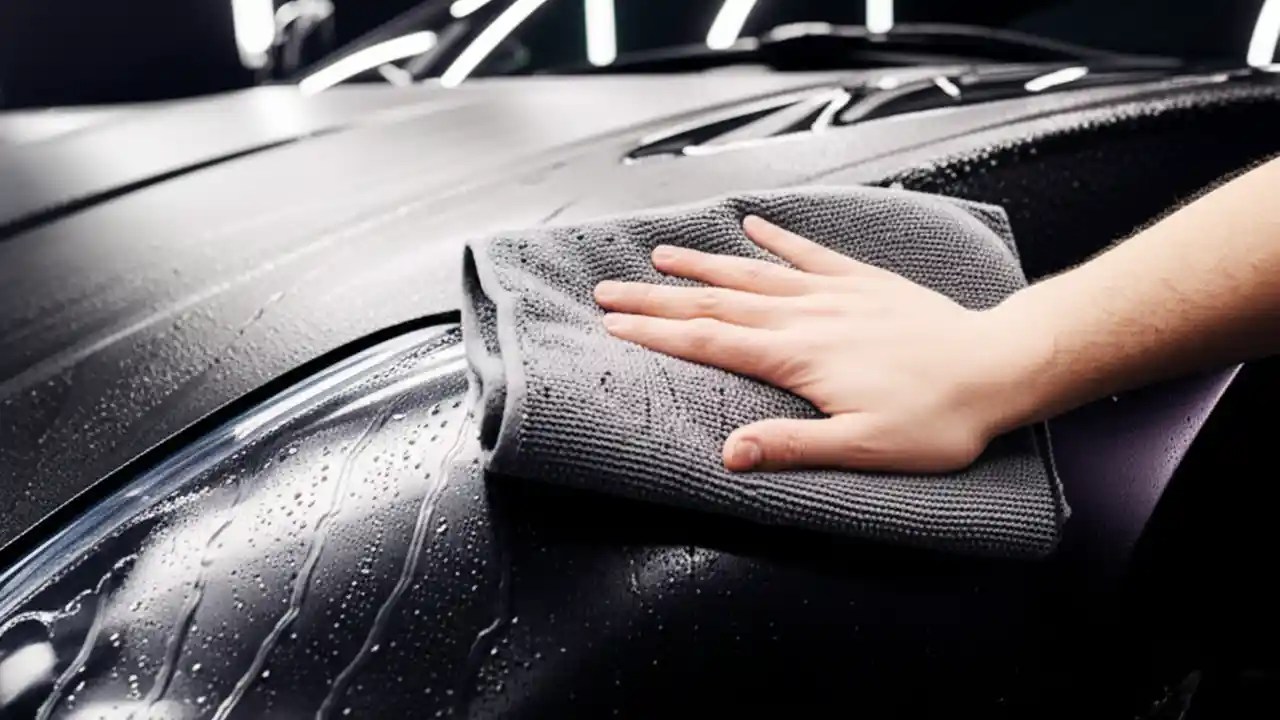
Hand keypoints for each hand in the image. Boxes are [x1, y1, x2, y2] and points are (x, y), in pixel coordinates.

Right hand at [593, 216, 1044, 472]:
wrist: (999, 367)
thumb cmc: (936, 419)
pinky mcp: (865, 283)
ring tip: (660, 256)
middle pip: (717, 304)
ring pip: (754, 274)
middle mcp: (807, 316)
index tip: (612, 327)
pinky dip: (779, 240)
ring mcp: (835, 294)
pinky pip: (811, 254)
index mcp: (798, 357)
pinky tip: (753, 224)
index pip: (710, 343)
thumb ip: (792, 446)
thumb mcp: (863, 448)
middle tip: (608, 292)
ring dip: (703, 266)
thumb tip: (728, 455)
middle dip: (658, 300)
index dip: (657, 335)